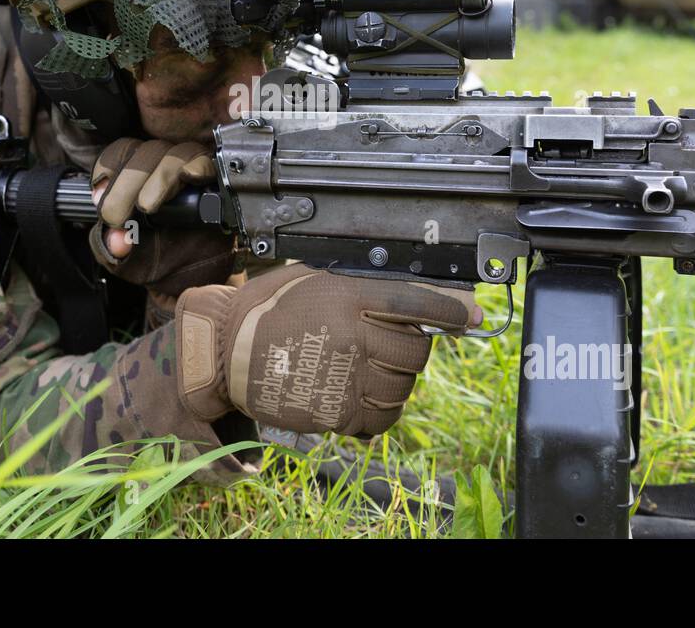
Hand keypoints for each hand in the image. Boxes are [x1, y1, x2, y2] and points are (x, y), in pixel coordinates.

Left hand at [89, 138, 233, 295]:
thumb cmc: (157, 261)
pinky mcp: (215, 182)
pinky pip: (207, 163)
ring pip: (174, 154)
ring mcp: (190, 172)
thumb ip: (112, 247)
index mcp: (137, 176)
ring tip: (148, 206)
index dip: (108, 169)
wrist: (191, 280)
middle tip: (116, 216)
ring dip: (159, 178)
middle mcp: (163, 167)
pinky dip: (197, 166)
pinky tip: (190, 176)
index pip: (121, 151)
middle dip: (125, 184)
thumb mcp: (124, 258)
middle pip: (146, 151)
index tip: (99, 198)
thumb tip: (116, 240)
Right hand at [175, 263, 472, 436]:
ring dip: (396, 379)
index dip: (450, 310)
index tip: (470, 316)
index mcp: (348, 296)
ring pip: (403, 384)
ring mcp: (348, 375)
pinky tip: (366, 397)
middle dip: (414, 348)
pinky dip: (383, 409)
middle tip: (393, 346)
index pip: (415, 303)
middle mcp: (355, 334)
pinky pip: (384, 415)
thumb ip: (356, 285)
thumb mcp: (310, 278)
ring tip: (371, 371)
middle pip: (416, 349)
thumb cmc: (264, 310)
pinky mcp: (338, 411)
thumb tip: (403, 295)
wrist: (224, 353)